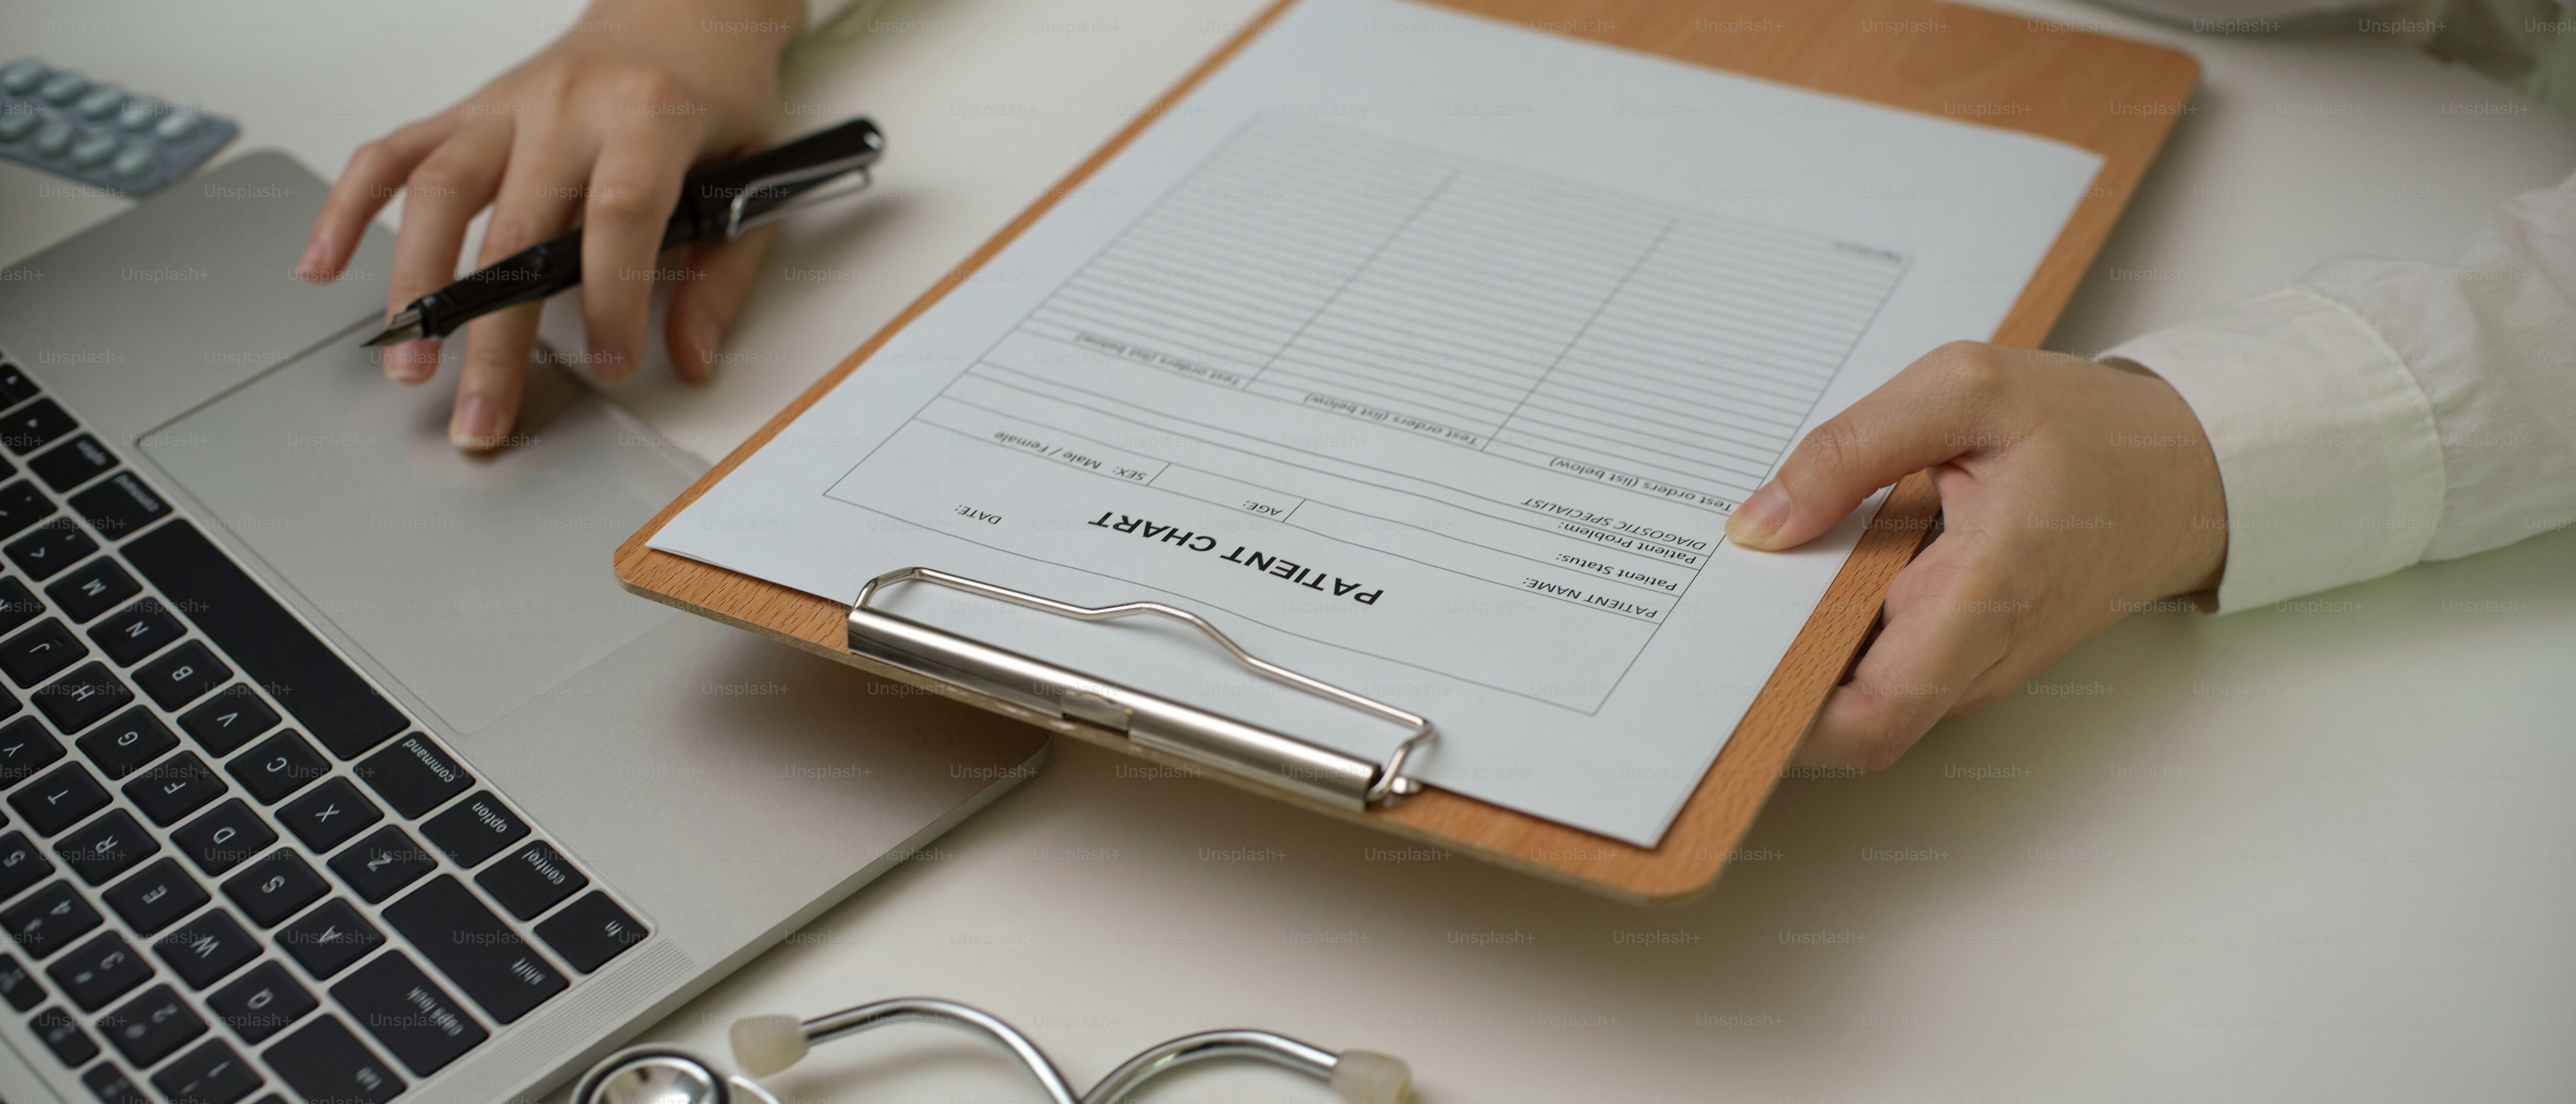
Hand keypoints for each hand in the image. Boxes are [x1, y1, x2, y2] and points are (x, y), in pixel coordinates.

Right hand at [295, 0, 800, 448]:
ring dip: (415, 286)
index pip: (618, 217)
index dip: (610, 299)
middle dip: (495, 337)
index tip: (607, 365)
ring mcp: (507, 106)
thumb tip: (691, 358)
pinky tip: (322, 264)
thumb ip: (722, 271)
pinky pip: (394, 152)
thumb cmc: (715, 96)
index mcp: (647, 117)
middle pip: (519, 230)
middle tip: (482, 417)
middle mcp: (567, 106)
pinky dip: (350, 205)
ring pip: (440, 194)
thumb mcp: (753, 176)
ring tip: (408, 363)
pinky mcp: (468, 110)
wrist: (683, 11)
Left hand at [1724, 342, 2228, 768]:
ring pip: (1861, 691)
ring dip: (1798, 649)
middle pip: (1849, 714)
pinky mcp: (1965, 654)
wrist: (2179, 472)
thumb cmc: (2084, 428)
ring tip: (1747, 581)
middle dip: (1772, 673)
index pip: (1876, 716)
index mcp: (1986, 593)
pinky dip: (1834, 629)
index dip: (1791, 720)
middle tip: (1709, 606)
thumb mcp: (1968, 390)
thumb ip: (1852, 449)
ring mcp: (1972, 666)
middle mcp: (1977, 655)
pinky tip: (1803, 572)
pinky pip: (1884, 663)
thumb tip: (1757, 524)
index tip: (1727, 671)